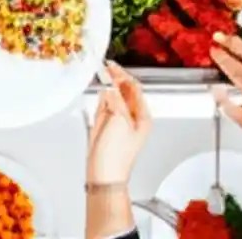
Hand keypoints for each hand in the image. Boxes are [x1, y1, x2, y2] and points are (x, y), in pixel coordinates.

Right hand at [87, 62, 151, 185]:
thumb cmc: (117, 155)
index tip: (113, 67)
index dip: (124, 76)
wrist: (103, 175)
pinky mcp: (104, 127)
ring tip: (102, 76)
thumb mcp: (119, 122)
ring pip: (112, 98)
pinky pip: (102, 108)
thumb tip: (111, 86)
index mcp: (142, 116)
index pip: (134, 89)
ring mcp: (117, 122)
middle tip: (105, 68)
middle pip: (123, 92)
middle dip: (115, 80)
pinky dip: (101, 101)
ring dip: (108, 88)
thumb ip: (116, 101)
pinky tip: (99, 94)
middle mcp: (131, 118)